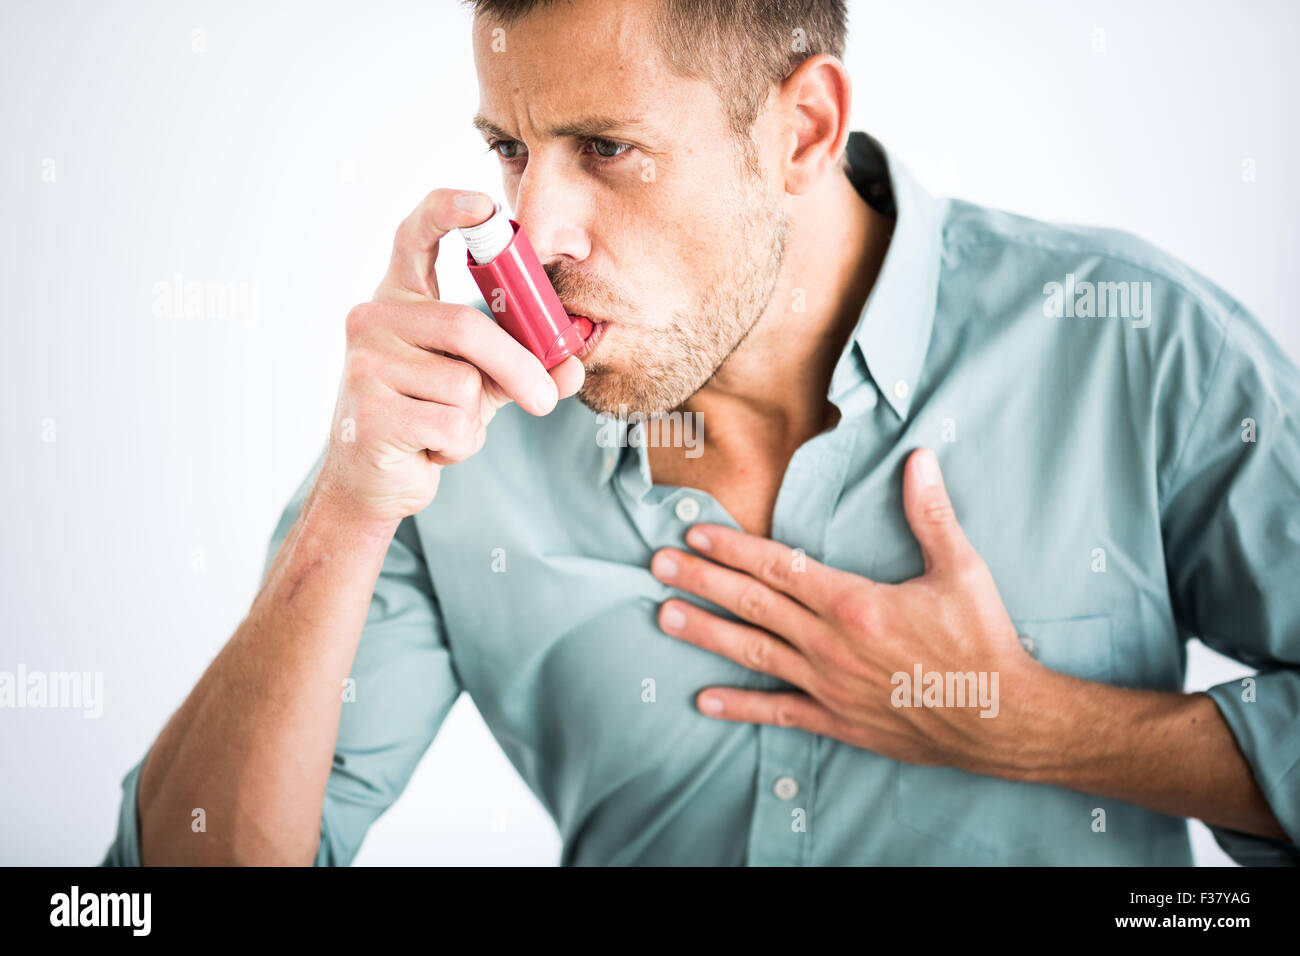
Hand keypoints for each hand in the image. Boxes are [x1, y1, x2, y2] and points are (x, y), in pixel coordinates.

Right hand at [317, 189, 585, 525]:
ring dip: (475, 419)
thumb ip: (523, 365)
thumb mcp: (477, 383)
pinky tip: (429, 448)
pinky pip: (450, 424)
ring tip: (444, 428)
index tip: (483, 204)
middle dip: (519, 367)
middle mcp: (371, 320)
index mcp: (398, 300)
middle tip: (547, 398)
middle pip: (465, 326)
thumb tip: (574, 365)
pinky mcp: (367, 414)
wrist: (372, 480)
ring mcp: (363, 366)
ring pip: (462, 383)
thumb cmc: (426, 416)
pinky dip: (458, 445)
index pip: (414, 237)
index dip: (447, 211)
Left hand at [650, 447, 1044, 775]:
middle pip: (753, 605)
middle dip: (702, 580)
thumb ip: (931, 514)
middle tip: (656, 565)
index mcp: (855, 602)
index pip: (780, 567)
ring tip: (664, 617)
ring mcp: (829, 686)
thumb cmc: (982, 643)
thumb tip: (918, 459)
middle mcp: (832, 644)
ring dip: (706, 633)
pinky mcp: (838, 721)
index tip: (695, 533)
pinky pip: (779, 713)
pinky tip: (704, 701)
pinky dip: (740, 707)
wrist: (1001, 721)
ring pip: (754, 653)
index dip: (733, 547)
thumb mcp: (962, 570)